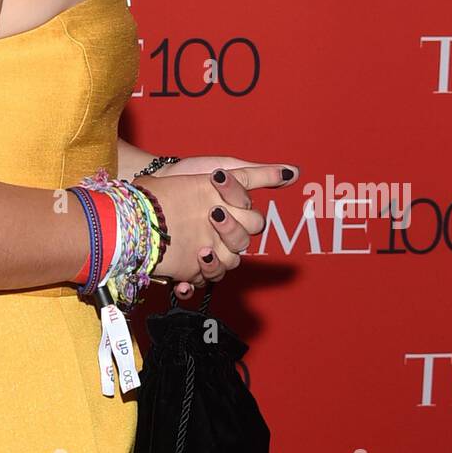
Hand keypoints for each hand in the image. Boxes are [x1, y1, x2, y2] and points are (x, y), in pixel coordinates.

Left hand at [150, 154, 299, 298]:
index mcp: (239, 218)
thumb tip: (294, 172)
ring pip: (222, 269)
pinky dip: (188, 285)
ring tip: (200, 250)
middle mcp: (226, 239)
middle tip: (212, 212)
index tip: (217, 178)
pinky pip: (194, 284)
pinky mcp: (186, 266)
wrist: (157, 182)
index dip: (236, 198)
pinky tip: (181, 281)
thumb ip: (258, 173)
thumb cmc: (192, 174)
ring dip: (213, 263)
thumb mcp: (224, 166)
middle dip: (229, 230)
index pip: (252, 219)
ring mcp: (207, 253)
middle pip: (240, 245)